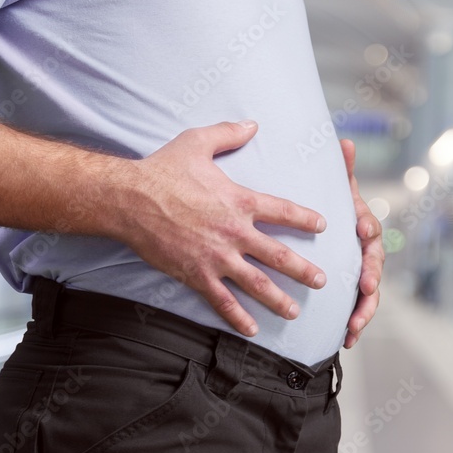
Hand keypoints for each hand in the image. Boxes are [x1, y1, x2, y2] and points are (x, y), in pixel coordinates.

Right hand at [127, 121, 327, 336]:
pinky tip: (251, 329)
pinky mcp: (196, 274)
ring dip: (278, 300)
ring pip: (256, 284)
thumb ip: (228, 133)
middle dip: (303, 270)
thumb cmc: (162, 169)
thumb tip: (252, 123)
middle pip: (278, 255)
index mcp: (239, 200)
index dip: (305, 219)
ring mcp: (216, 257)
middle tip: (323, 281)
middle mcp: (234, 232)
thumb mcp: (197, 142)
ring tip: (296, 312)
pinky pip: (222, 300)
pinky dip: (238, 317)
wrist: (129, 200)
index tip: (323, 225)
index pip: (283, 211)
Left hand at [341, 138, 382, 347]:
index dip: (368, 226)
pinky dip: (355, 325)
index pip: (370, 227)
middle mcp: (368, 253)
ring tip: (355, 324)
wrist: (328, 239)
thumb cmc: (334, 213)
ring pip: (370, 295)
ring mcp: (364, 275)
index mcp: (363, 227)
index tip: (362, 230)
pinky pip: (359, 312)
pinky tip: (347, 340)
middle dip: (370, 276)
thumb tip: (346, 141)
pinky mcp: (355, 297)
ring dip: (365, 310)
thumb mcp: (336, 191)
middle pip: (374, 265)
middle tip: (365, 286)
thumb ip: (342, 171)